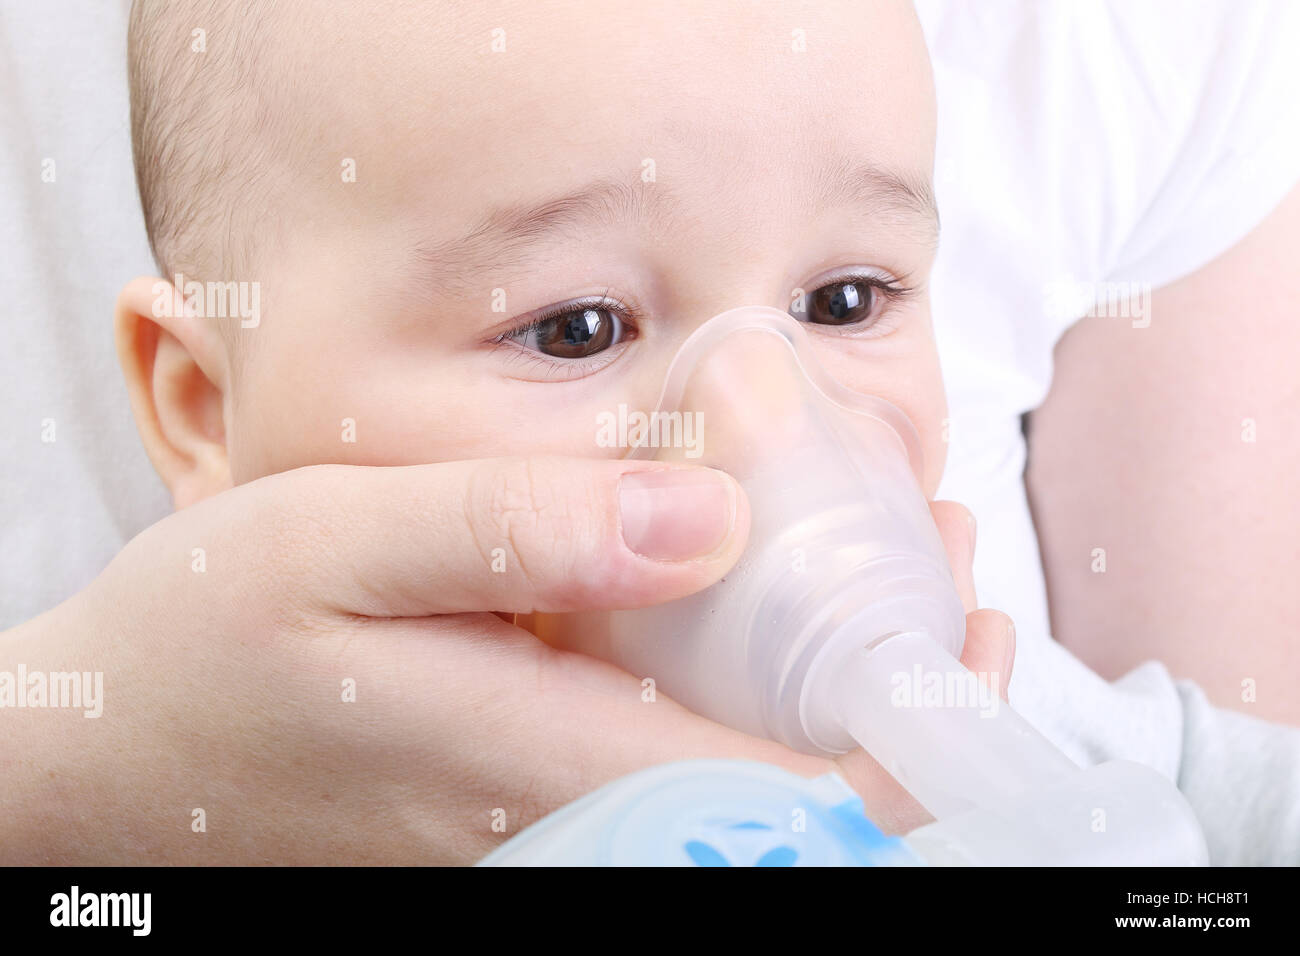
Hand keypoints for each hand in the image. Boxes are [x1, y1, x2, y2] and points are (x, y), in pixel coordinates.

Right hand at [0, 458, 1009, 862]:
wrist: (127, 744)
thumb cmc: (217, 640)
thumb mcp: (341, 544)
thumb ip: (521, 533)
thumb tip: (713, 512)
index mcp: (545, 762)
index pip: (789, 804)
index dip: (912, 739)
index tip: (975, 637)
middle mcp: (567, 822)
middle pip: (792, 806)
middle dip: (904, 700)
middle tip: (959, 570)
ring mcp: (549, 827)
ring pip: (747, 789)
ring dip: (846, 692)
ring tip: (913, 574)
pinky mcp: (525, 806)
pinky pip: (682, 770)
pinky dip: (759, 694)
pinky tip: (772, 608)